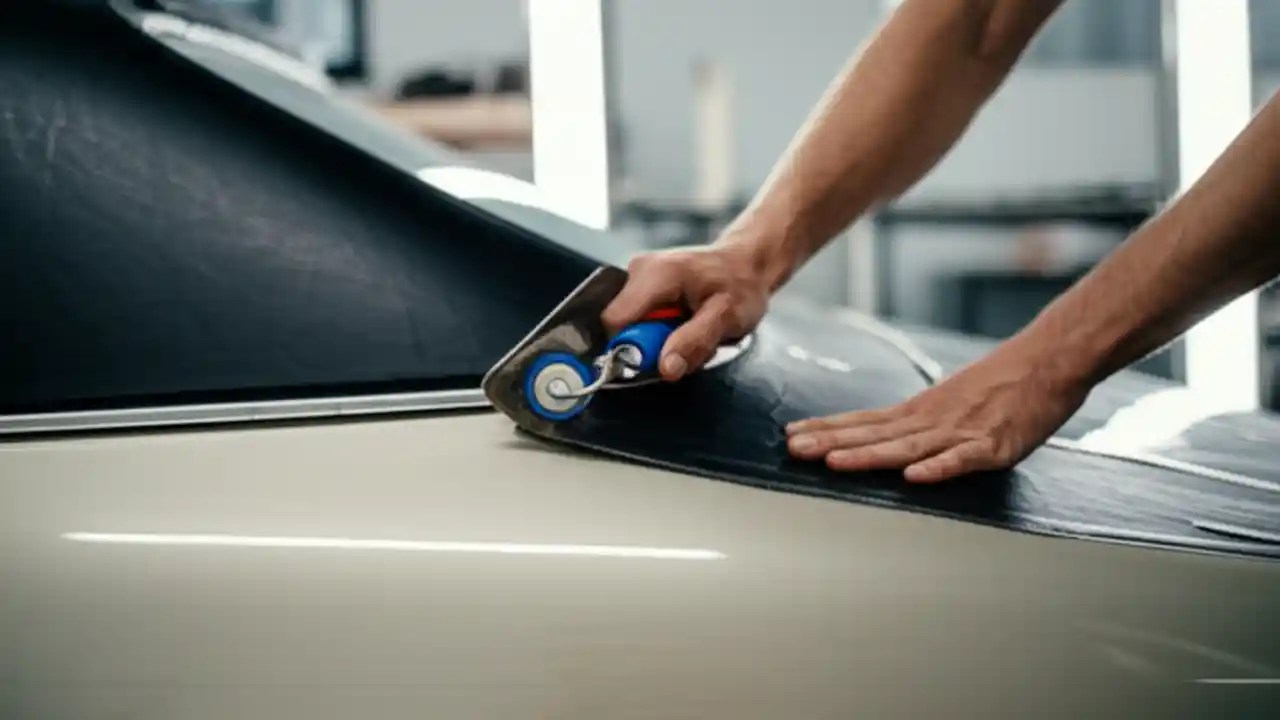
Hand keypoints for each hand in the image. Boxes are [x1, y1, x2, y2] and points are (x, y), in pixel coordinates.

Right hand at [602, 242, 770, 381]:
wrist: (744, 263)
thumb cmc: (740, 285)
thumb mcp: (728, 317)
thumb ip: (695, 342)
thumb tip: (665, 368)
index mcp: (656, 274)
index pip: (614, 322)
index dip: (630, 348)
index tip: (660, 357)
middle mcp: (638, 270)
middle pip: (621, 327)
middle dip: (652, 346)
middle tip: (687, 341)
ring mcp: (636, 277)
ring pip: (630, 328)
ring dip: (659, 340)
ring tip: (689, 329)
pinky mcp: (638, 286)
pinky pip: (637, 321)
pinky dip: (659, 331)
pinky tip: (681, 323)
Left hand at [784, 339, 1090, 482]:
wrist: (1048, 360)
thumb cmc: (1002, 383)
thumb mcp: (950, 402)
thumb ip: (919, 424)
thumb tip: (885, 438)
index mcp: (920, 411)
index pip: (864, 422)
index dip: (827, 430)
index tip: (791, 434)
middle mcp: (931, 420)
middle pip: (873, 434)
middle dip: (830, 443)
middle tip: (792, 449)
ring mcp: (960, 432)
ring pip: (906, 448)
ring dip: (868, 456)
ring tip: (834, 461)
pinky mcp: (993, 445)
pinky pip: (962, 460)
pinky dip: (938, 468)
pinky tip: (913, 476)